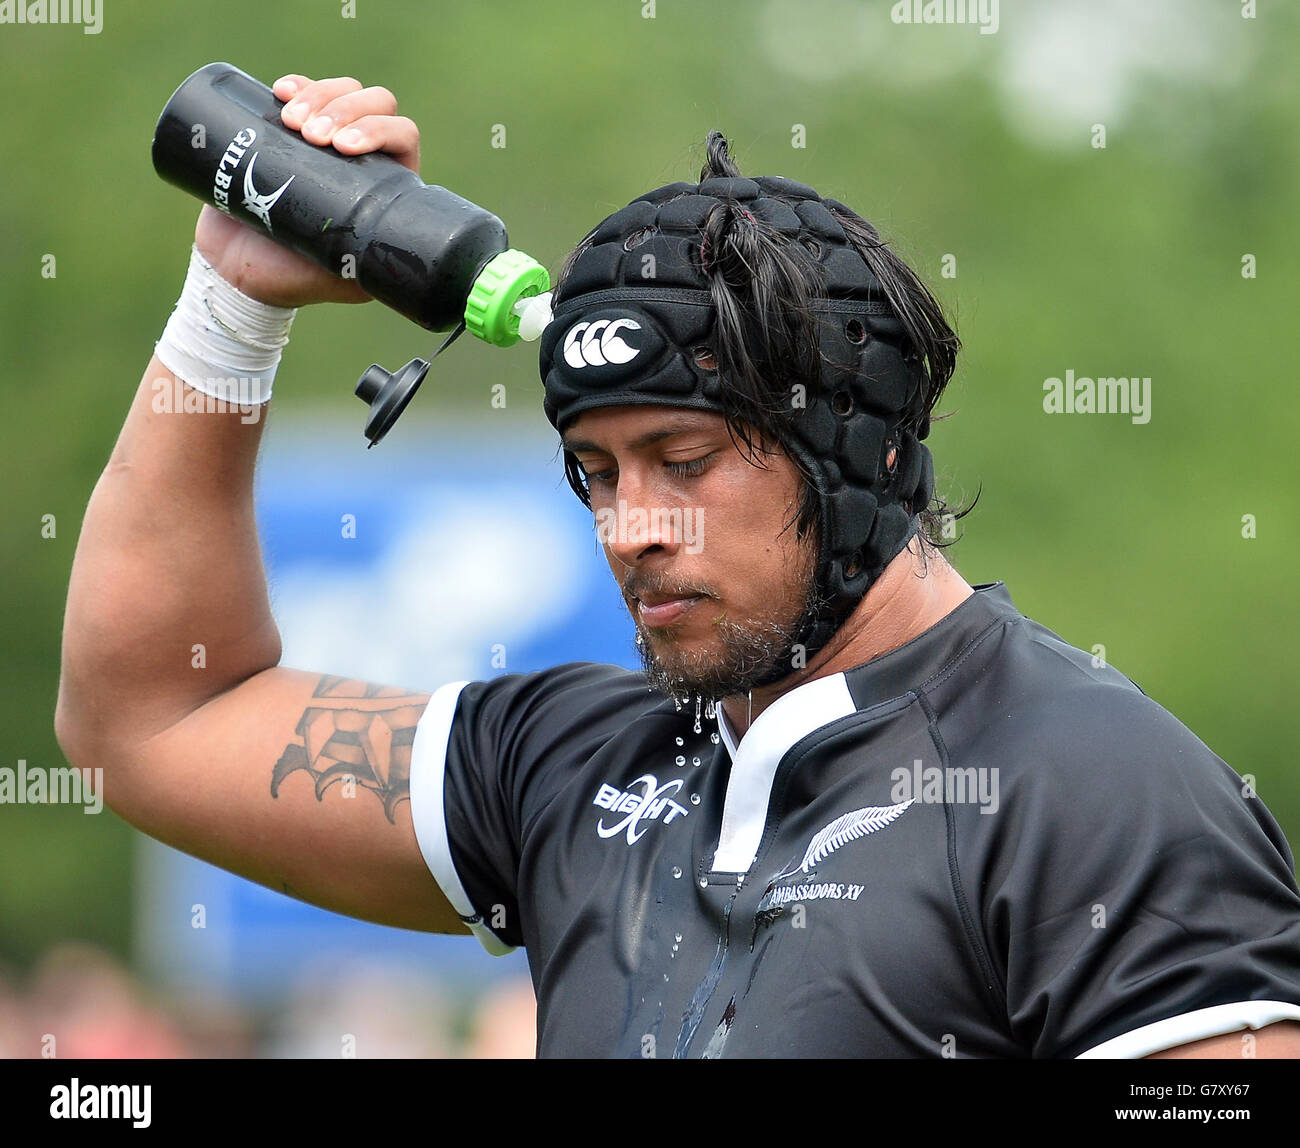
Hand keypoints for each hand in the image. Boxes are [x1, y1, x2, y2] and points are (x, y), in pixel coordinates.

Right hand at [193, 73, 421, 307]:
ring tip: (290, 119)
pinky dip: (297, 84)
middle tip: (310, 134)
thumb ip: (364, 272)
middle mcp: (362, 162)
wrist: (231, 268)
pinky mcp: (289, 132)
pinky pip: (304, 91)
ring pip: (343, 92)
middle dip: (345, 108)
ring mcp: (326, 143)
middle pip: (376, 106)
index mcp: (383, 192)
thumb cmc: (289, 278)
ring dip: (320, 93)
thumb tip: (393, 260)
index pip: (402, 140)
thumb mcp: (334, 280)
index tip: (344, 146)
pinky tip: (282, 91)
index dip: (380, 130)